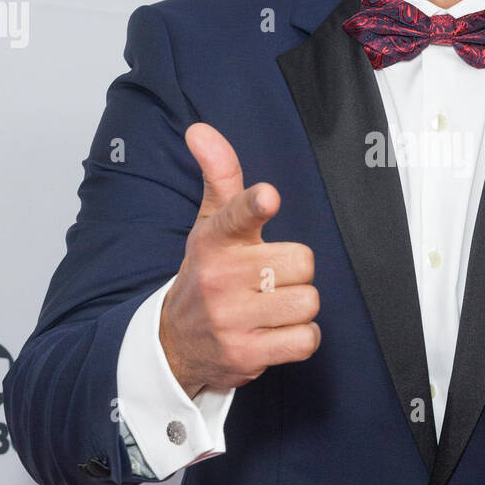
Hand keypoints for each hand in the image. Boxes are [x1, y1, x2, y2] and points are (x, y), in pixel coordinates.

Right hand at [159, 123, 320, 398]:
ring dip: (298, 307)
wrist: (176, 342)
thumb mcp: (210, 224)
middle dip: (296, 272)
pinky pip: (306, 339)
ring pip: (308, 302)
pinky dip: (300, 337)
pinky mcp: (246, 354)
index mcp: (215, 240)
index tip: (268, 197)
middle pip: (302, 261)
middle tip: (270, 279)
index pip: (236, 215)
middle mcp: (220, 278)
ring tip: (271, 308)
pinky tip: (277, 332)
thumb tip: (200, 129)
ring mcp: (231, 319)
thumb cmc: (208, 273)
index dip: (255, 205)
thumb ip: (220, 175)